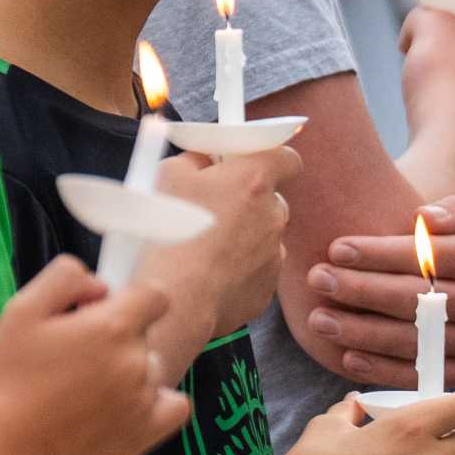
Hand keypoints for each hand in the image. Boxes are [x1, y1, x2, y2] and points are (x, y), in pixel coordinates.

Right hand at [0, 256, 191, 454]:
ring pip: (150, 367)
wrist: (3, 452)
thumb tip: (100, 284)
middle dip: (114, 333)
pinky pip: (174, 406)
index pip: (153, 294)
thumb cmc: (7, 380)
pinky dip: (157, 400)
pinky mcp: (143, 435)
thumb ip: (66, 278)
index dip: (126, 295)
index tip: (97, 308)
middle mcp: (136, 363)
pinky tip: (124, 402)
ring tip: (82, 386)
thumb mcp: (21, 309)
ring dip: (126, 367)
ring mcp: (143, 402)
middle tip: (71, 352)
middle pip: (143, 332)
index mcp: (111, 327)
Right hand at [144, 144, 300, 340]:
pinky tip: (207, 272)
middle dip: (246, 200)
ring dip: (241, 235)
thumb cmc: (169, 232)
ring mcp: (274, 253)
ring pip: (262, 235)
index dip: (269, 158)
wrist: (177, 298)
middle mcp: (273, 214)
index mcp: (252, 179)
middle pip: (269, 198)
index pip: (285, 157)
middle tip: (212, 207)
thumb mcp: (168, 174)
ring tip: (203, 247)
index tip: (250, 163)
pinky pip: (256, 267)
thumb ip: (195, 159)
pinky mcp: (268, 286)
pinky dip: (237, 267)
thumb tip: (204, 160)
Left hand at [301, 196, 454, 387]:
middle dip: (360, 290)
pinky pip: (424, 375)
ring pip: (414, 341)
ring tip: (319, 319)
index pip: (428, 258)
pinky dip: (384, 370)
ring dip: (362, 333)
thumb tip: (423, 216)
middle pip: (415, 300)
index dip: (380, 254)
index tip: (338, 248)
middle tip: (318, 279)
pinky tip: (348, 357)